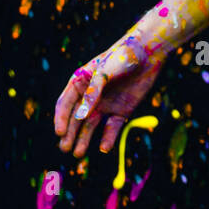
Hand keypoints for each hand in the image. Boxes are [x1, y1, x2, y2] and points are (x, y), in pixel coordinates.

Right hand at [54, 37, 166, 157]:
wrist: (148, 54)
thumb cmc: (122, 57)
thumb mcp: (104, 73)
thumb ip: (93, 93)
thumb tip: (81, 116)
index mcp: (80, 83)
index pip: (65, 104)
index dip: (61, 118)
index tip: (60, 132)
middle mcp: (90, 97)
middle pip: (76, 119)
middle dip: (70, 134)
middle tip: (65, 148)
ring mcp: (105, 105)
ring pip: (91, 126)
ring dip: (84, 140)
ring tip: (78, 154)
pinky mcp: (121, 111)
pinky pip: (112, 128)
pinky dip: (108, 138)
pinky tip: (104, 148)